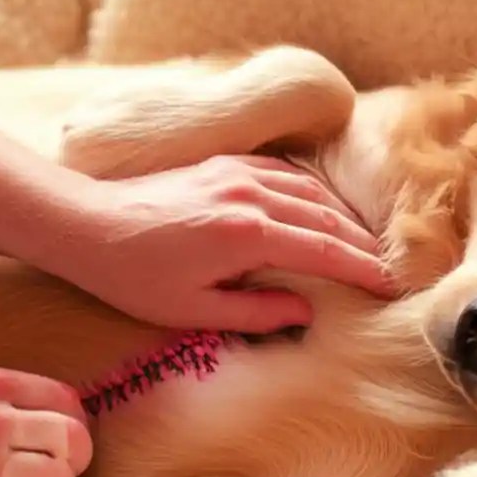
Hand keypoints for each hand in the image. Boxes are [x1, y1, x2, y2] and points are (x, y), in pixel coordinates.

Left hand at [46, 155, 391, 331]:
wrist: (86, 226)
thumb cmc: (133, 276)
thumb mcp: (194, 311)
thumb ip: (256, 313)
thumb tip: (305, 311)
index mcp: (248, 235)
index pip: (326, 252)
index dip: (364, 270)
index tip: (391, 286)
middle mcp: (250, 195)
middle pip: (327, 218)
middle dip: (362, 245)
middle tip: (387, 268)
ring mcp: (236, 172)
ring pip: (309, 190)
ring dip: (342, 215)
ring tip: (362, 242)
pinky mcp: (221, 163)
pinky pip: (283, 171)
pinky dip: (310, 190)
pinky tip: (318, 206)